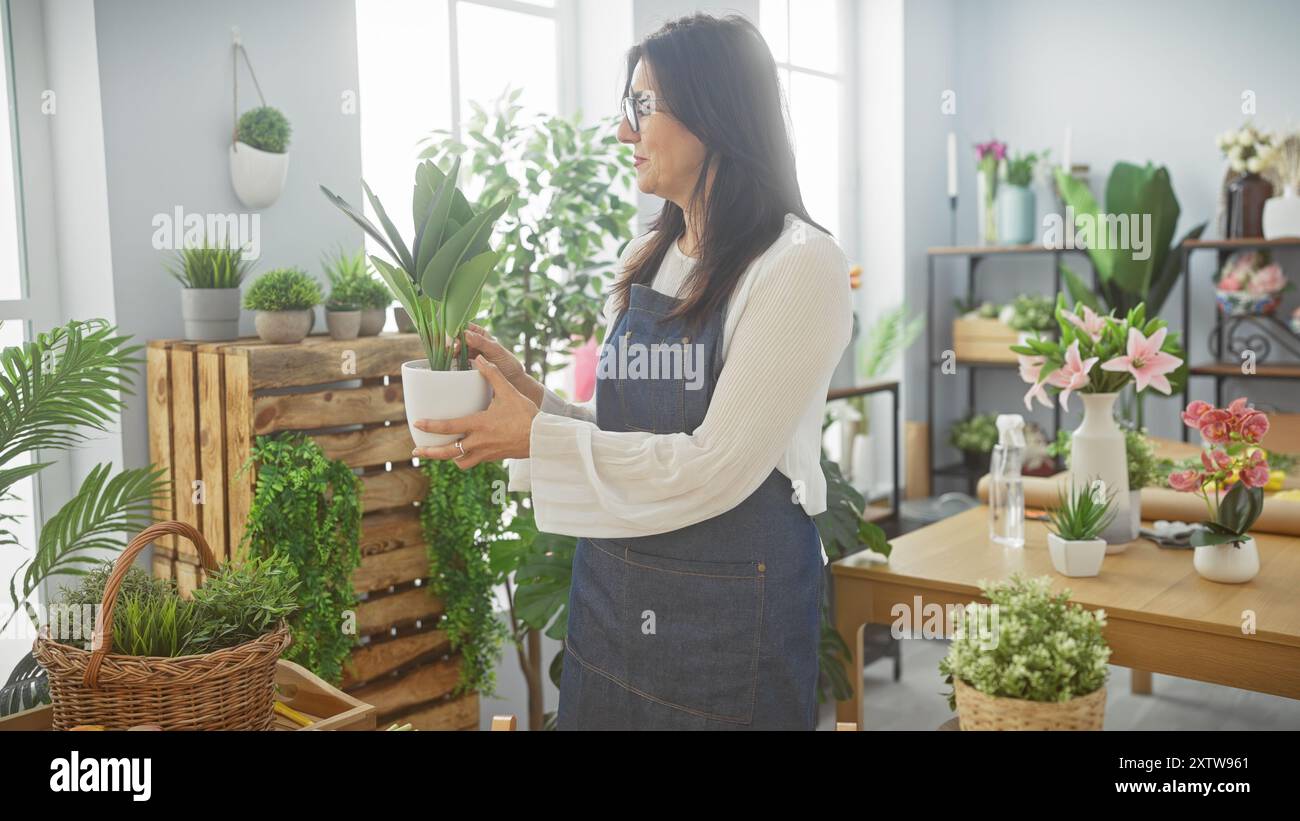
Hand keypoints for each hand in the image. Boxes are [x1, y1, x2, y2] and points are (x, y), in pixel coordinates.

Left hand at [411, 355, 539, 468]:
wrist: (542, 438)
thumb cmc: (526, 414)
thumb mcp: (508, 391)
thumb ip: (492, 374)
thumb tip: (479, 358)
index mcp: (480, 424)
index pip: (449, 427)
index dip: (431, 426)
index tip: (417, 424)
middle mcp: (479, 441)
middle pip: (448, 452)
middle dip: (430, 453)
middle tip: (416, 452)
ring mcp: (486, 452)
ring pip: (460, 461)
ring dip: (448, 458)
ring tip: (440, 453)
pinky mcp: (493, 457)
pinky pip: (473, 461)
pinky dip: (465, 458)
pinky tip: (463, 452)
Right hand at [454, 323, 541, 406]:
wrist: (512, 380)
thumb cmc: (507, 362)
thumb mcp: (496, 350)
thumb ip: (481, 342)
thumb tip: (466, 334)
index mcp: (480, 334)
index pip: (464, 327)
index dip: (457, 329)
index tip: (453, 336)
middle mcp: (472, 342)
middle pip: (456, 338)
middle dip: (452, 342)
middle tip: (453, 349)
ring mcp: (469, 353)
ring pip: (455, 350)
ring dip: (450, 352)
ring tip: (450, 356)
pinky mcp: (467, 365)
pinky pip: (456, 361)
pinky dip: (452, 362)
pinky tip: (450, 364)